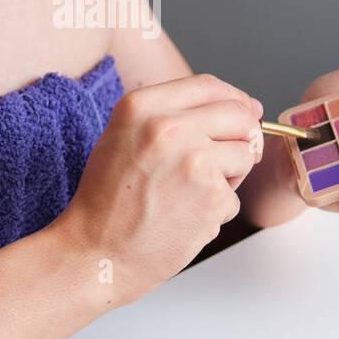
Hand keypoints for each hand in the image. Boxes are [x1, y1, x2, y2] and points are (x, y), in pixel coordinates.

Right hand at [55, 73, 262, 303]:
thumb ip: (172, 115)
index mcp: (142, 106)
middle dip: (241, 137)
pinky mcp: (212, 197)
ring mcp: (194, 161)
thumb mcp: (124, 136)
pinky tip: (184, 218)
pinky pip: (235, 197)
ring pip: (245, 154)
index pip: (208, 85)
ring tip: (190, 194)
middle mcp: (168, 127)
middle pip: (238, 114)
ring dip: (230, 177)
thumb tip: (241, 108)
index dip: (234, 99)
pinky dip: (216, 211)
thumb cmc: (106, 201)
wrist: (94, 253)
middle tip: (224, 162)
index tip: (244, 113)